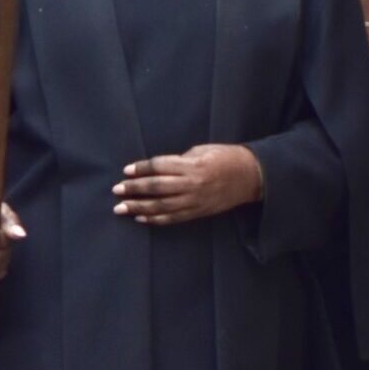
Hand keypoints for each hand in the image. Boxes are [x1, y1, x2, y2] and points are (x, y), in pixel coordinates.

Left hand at [112, 145, 263, 224]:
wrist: (252, 176)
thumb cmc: (225, 157)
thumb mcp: (201, 150)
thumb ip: (179, 160)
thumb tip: (157, 169)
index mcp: (192, 165)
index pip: (160, 166)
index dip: (141, 169)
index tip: (126, 171)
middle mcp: (192, 184)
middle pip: (157, 187)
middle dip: (135, 190)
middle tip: (116, 190)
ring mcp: (196, 201)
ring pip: (162, 206)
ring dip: (139, 207)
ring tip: (121, 208)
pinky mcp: (199, 212)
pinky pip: (174, 218)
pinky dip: (156, 219)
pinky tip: (141, 217)